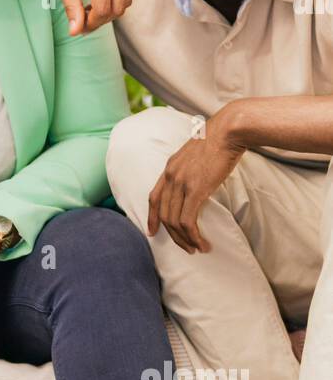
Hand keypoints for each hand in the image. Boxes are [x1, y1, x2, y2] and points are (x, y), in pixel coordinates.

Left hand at [148, 110, 245, 252]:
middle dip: (172, 235)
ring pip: (174, 221)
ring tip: (197, 248)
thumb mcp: (197, 155)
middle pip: (163, 214)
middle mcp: (171, 176)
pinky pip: (187, 221)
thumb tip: (199, 184)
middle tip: (186, 247)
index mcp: (170, 167)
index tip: (152, 231)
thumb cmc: (220, 141)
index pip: (153, 196)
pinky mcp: (195, 190)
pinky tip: (203, 243)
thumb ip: (192, 170)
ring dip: (185, 239)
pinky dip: (193, 236)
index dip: (151, 217)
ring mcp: (181, 183)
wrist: (228, 131)